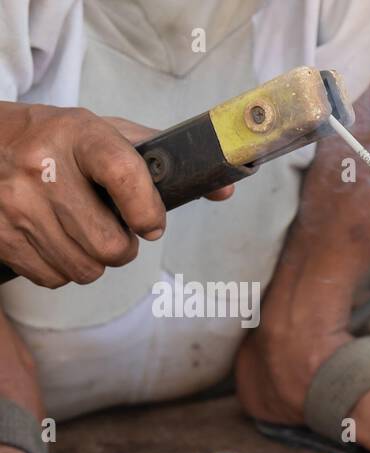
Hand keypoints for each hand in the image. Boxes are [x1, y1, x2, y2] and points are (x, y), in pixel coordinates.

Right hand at [0, 105, 233, 287]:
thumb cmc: (62, 143)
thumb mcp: (108, 136)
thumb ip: (165, 160)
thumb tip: (224, 190)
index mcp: (79, 135)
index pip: (126, 175)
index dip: (148, 211)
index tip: (152, 224)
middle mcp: (41, 167)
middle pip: (110, 246)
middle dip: (121, 247)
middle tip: (113, 229)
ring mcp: (15, 203)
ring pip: (85, 269)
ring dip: (93, 259)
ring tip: (81, 230)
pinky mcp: (0, 234)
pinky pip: (54, 278)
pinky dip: (62, 267)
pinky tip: (54, 238)